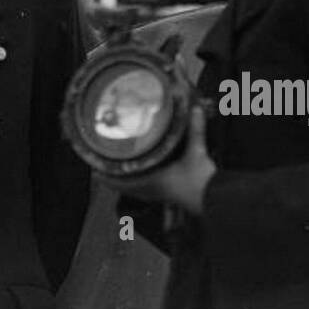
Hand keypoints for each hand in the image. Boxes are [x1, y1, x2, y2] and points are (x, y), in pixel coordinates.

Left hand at [100, 103, 217, 214]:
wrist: (216, 200)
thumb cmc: (201, 181)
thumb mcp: (198, 152)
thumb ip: (195, 130)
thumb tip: (194, 108)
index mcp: (151, 182)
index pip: (119, 183)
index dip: (104, 177)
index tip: (93, 168)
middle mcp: (151, 191)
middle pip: (123, 187)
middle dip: (112, 176)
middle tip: (102, 162)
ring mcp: (158, 195)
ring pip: (133, 190)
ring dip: (124, 180)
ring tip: (116, 167)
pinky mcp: (167, 196)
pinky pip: (145, 190)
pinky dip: (138, 183)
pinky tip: (141, 174)